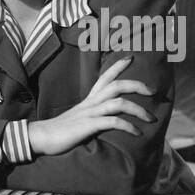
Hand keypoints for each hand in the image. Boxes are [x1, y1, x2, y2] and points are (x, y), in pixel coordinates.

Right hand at [28, 57, 154, 156]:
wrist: (40, 137)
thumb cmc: (60, 131)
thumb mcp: (79, 119)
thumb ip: (92, 116)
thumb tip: (105, 120)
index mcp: (88, 100)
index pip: (105, 77)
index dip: (118, 66)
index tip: (131, 57)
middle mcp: (90, 103)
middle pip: (116, 85)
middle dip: (137, 85)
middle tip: (153, 90)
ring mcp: (89, 113)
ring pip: (119, 103)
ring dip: (139, 109)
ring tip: (151, 118)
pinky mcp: (88, 126)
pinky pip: (113, 122)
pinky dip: (128, 126)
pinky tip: (137, 133)